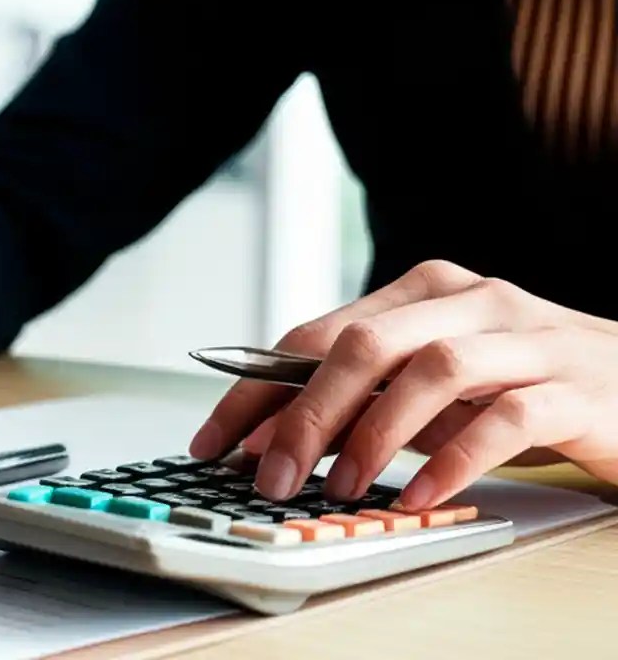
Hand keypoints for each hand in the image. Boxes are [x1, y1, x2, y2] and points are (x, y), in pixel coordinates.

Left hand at [188, 260, 617, 509]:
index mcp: (423, 293)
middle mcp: (470, 302)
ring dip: (373, 434)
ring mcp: (526, 339)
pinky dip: (455, 459)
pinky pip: (505, 418)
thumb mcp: (431, 388)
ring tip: (342, 486)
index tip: (215, 440)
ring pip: (430, 370)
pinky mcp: (574, 387)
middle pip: (364, 345)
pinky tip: (422, 496)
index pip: (316, 333)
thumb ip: (364, 399)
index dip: (257, 388)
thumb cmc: (523, 386)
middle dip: (304, 412)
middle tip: (268, 473)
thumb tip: (271, 437)